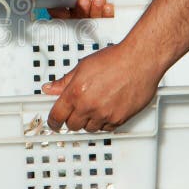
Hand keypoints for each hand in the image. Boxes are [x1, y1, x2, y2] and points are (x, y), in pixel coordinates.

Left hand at [42, 43, 160, 131]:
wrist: (139, 61)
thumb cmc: (114, 59)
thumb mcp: (82, 66)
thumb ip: (64, 81)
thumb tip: (49, 88)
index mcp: (76, 92)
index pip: (57, 115)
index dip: (53, 121)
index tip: (54, 123)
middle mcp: (88, 106)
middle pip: (73, 125)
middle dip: (71, 119)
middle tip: (76, 111)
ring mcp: (104, 115)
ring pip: (89, 128)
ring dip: (88, 121)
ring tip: (94, 107)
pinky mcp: (119, 119)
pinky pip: (106, 128)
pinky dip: (104, 122)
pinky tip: (106, 111)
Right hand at [48, 0, 114, 18]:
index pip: (61, 9)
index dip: (61, 14)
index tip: (64, 12)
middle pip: (77, 17)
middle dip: (80, 12)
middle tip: (84, 0)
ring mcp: (99, 2)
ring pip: (92, 20)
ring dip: (94, 11)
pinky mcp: (114, 5)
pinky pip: (108, 19)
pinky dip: (107, 14)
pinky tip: (109, 4)